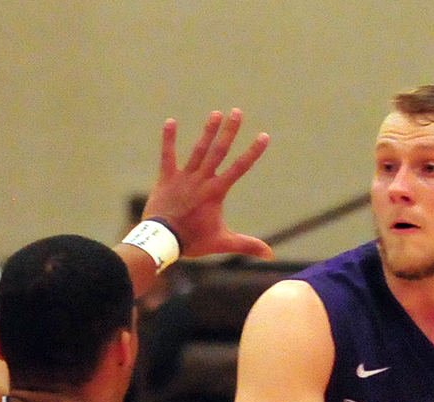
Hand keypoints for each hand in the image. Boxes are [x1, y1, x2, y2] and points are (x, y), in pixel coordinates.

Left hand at [143, 110, 272, 259]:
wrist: (163, 241)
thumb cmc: (193, 241)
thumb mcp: (223, 242)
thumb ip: (247, 245)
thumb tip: (271, 256)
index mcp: (216, 192)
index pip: (239, 168)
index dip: (252, 151)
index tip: (263, 136)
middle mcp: (202, 180)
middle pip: (219, 152)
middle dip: (229, 131)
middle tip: (237, 112)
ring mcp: (184, 177)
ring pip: (198, 150)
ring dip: (207, 132)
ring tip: (215, 113)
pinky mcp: (167, 178)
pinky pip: (167, 156)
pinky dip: (168, 139)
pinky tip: (170, 122)